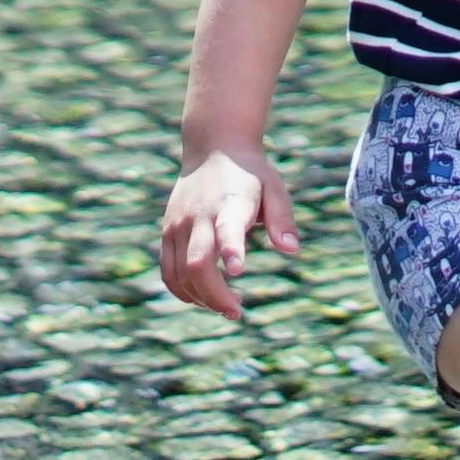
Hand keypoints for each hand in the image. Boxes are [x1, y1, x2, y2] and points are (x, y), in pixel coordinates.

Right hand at [158, 146, 297, 319]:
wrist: (212, 147)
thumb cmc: (250, 174)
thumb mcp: (274, 187)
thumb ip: (283, 219)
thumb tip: (291, 250)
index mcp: (230, 203)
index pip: (227, 229)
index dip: (231, 250)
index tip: (239, 270)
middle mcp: (199, 215)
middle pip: (198, 264)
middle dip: (216, 295)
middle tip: (237, 312)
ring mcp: (178, 224)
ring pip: (180, 273)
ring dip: (201, 298)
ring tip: (226, 308)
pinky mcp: (168, 231)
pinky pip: (168, 271)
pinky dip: (182, 290)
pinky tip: (202, 298)